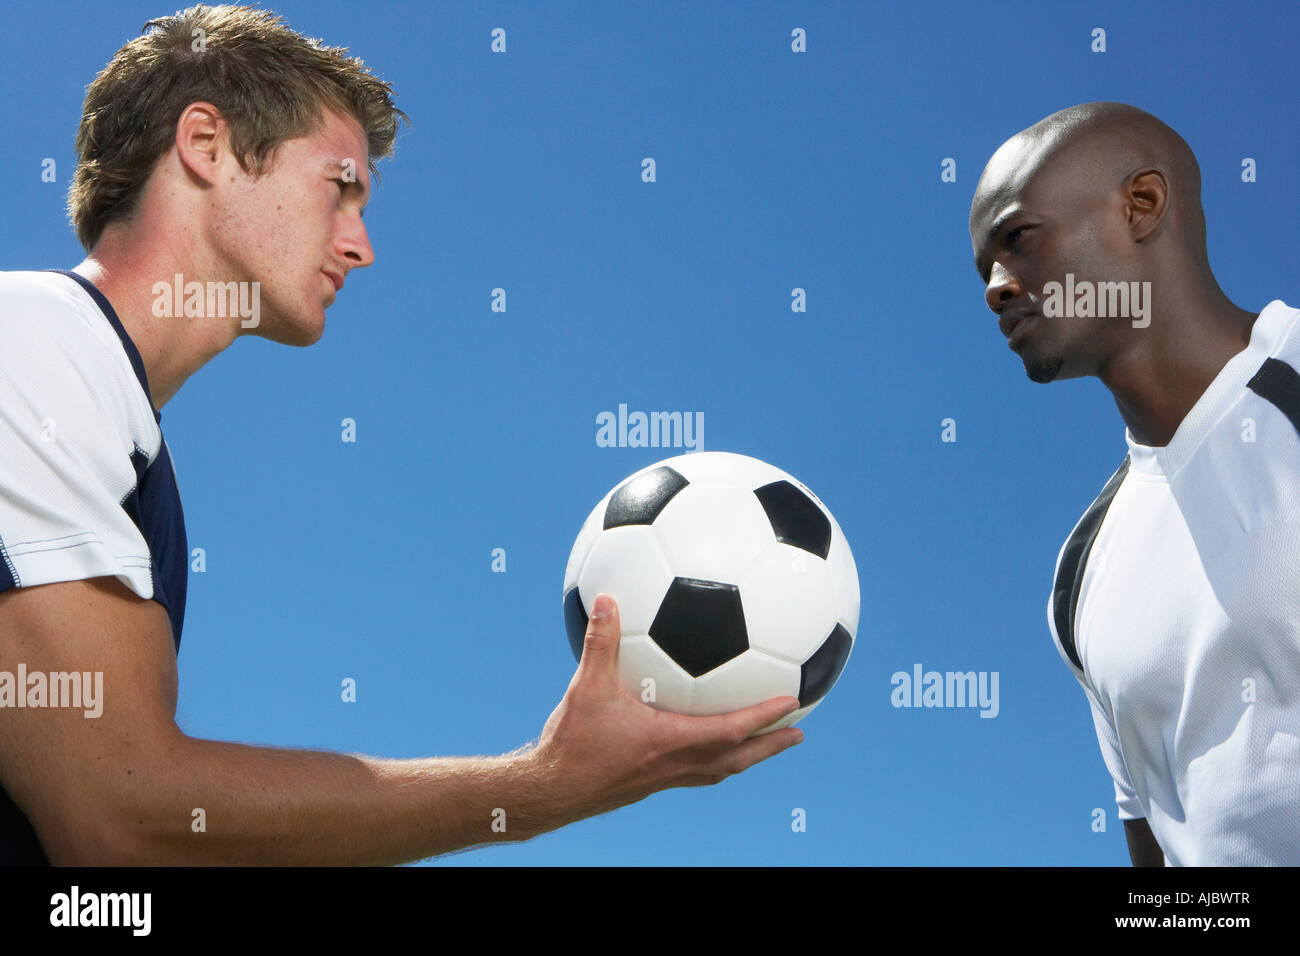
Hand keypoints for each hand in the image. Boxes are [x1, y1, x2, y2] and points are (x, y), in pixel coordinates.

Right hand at [528, 593, 804, 824]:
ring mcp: (663, 779)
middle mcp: (674, 765)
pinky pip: (695, 772)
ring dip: (747, 755)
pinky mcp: (649, 784)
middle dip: (771, 745)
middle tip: (800, 732)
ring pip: (719, 770)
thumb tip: (609, 599)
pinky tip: (702, 745)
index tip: (794, 701)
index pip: (731, 729)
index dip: (765, 716)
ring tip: (765, 743)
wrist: (548, 792)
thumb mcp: (585, 686)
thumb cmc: (569, 743)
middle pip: (737, 758)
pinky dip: (714, 759)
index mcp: (669, 742)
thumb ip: (601, 641)